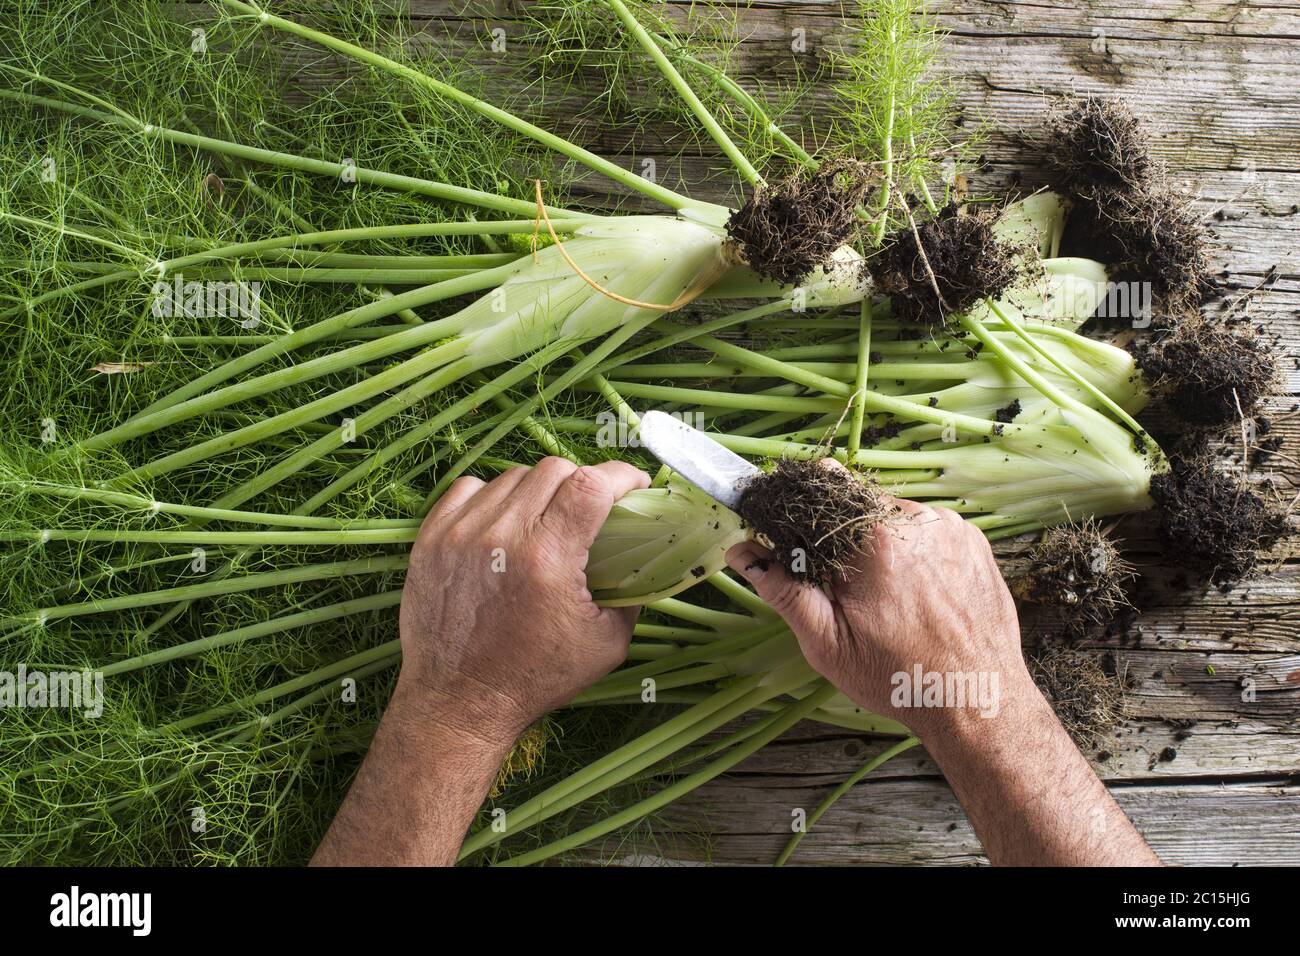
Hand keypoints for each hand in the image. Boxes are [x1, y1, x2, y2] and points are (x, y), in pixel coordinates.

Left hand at [396, 457, 650, 743]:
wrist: (458, 702)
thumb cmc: (533, 679)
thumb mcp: (606, 644)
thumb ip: (632, 594)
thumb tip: (646, 555)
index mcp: (547, 559)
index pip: (591, 484)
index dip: (621, 476)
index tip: (633, 487)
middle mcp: (501, 537)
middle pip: (554, 470)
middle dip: (583, 482)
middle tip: (591, 509)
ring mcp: (459, 534)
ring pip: (513, 476)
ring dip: (539, 490)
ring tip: (546, 521)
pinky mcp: (430, 539)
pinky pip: (470, 488)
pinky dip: (494, 497)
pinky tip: (505, 523)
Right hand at [725, 462, 1025, 737]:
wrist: (978, 700)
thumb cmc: (902, 678)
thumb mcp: (828, 643)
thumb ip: (784, 591)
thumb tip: (742, 553)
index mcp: (874, 539)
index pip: (825, 484)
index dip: (803, 506)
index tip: (796, 533)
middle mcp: (917, 521)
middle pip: (859, 503)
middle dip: (842, 535)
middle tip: (846, 587)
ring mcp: (951, 527)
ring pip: (894, 516)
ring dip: (879, 543)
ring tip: (885, 596)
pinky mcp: (973, 540)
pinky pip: (927, 530)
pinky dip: (913, 551)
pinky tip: (915, 592)